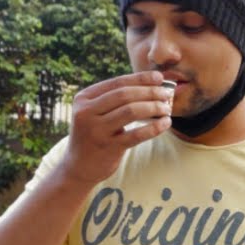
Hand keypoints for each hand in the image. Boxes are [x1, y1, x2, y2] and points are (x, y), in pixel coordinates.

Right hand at [58, 71, 175, 185]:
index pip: (116, 83)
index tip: (159, 78)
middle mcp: (86, 113)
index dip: (140, 79)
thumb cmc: (94, 134)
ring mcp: (96, 130)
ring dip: (153, 107)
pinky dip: (154, 127)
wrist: (77, 166)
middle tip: (166, 94)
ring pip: (131, 111)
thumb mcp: (94, 112)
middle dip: (150, 92)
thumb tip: (151, 83)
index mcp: (83, 99)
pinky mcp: (107, 147)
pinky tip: (165, 123)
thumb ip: (113, 98)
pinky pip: (136, 134)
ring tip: (166, 108)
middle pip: (125, 95)